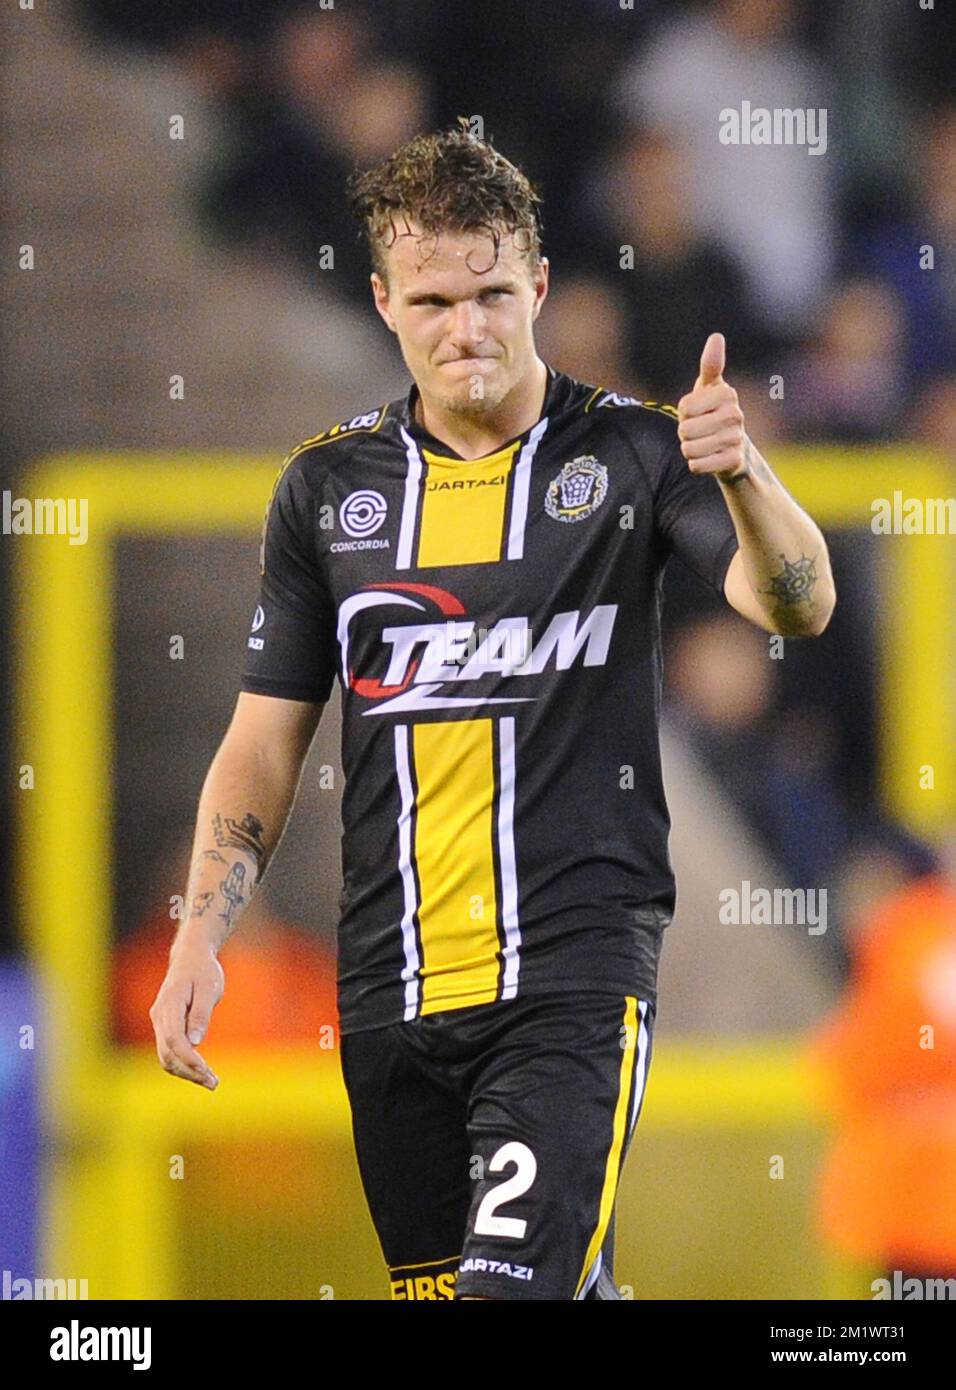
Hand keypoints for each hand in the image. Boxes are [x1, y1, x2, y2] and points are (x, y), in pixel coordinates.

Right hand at [149, 945, 223, 1089]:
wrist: (190, 957)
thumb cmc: (203, 970)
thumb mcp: (209, 987)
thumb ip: (202, 1013)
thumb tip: (195, 1042)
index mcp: (170, 1003)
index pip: (173, 1038)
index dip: (188, 1057)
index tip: (206, 1070)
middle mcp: (159, 1015)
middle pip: (167, 1052)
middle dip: (189, 1071)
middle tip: (213, 1083)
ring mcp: (159, 1021)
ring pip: (165, 1056)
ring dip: (185, 1072)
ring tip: (211, 1082)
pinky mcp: (164, 1026)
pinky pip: (168, 1051)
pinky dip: (182, 1064)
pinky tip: (200, 1071)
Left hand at [676, 333, 749, 482]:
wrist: (734, 450)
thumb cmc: (714, 413)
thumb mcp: (710, 388)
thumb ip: (711, 365)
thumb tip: (717, 336)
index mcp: (728, 394)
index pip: (685, 407)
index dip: (685, 413)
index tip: (697, 412)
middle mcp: (736, 415)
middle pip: (685, 430)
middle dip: (685, 434)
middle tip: (700, 431)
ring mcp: (736, 439)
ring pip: (689, 449)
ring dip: (690, 449)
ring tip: (704, 444)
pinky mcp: (734, 462)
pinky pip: (697, 466)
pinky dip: (697, 465)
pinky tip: (709, 459)